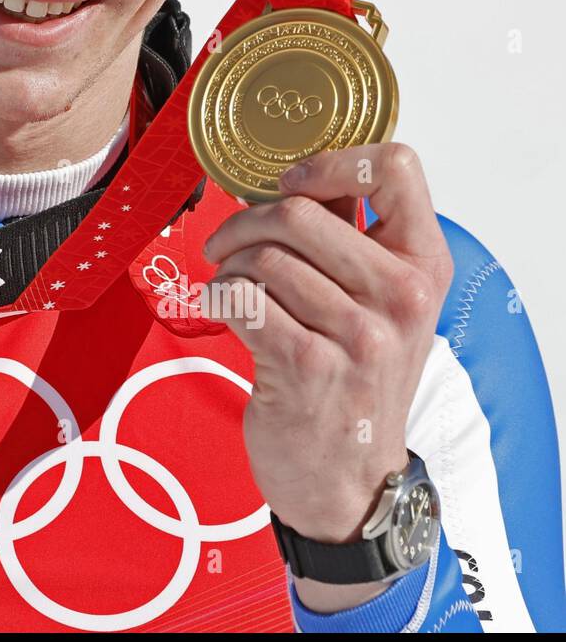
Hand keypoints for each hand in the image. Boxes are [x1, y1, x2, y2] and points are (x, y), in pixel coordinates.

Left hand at [201, 143, 452, 608]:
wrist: (348, 479)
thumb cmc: (354, 380)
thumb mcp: (378, 305)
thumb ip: (347, 238)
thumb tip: (288, 173)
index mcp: (424, 264)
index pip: (395, 167)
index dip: (329, 161)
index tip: (290, 184)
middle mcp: (401, 295)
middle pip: (301, 210)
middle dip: (245, 221)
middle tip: (226, 244)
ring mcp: (359, 335)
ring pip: (263, 256)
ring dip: (228, 266)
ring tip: (230, 286)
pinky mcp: (309, 366)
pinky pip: (241, 297)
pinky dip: (217, 296)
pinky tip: (223, 309)